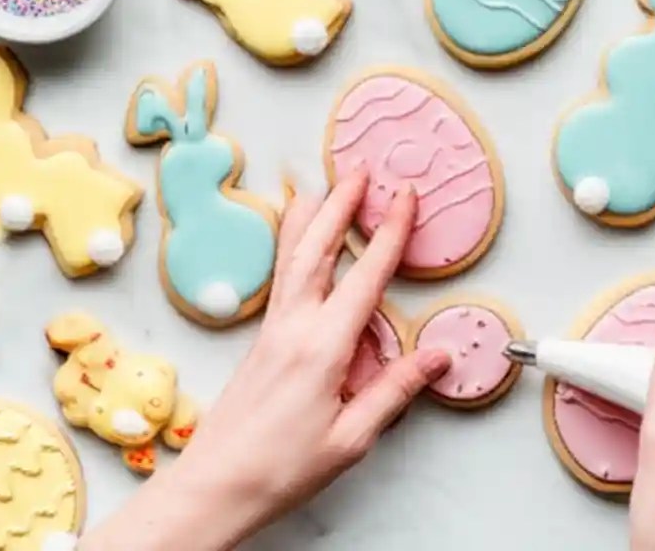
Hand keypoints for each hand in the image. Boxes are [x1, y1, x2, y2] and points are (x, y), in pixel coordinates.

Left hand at [81, 169, 451, 550]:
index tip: (404, 197)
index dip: (389, 233)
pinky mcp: (260, 341)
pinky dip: (291, 246)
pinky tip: (294, 241)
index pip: (365, 277)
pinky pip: (280, 278)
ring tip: (323, 184)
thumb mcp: (352, 437)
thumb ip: (395, 390)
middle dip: (342, 204)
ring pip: (293, 257)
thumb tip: (438, 355)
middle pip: (320, 249)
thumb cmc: (280, 469)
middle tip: (360, 169)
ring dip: (311, 217)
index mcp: (322, 348)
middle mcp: (293, 328)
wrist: (216, 486)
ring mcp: (272, 331)